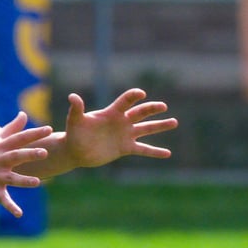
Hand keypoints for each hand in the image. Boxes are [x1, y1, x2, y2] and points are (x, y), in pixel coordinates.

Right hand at [0, 112, 51, 216]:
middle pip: (16, 156)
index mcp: (1, 147)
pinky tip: (19, 214)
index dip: (34, 134)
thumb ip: (12, 128)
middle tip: (45, 152)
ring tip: (37, 182)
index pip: (20, 138)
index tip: (49, 129)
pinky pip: (2, 199)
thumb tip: (24, 114)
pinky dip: (10, 207)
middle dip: (30, 154)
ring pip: (12, 179)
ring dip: (24, 181)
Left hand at [62, 89, 177, 169]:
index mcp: (111, 113)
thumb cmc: (75, 133)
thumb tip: (72, 97)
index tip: (141, 94)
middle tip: (163, 106)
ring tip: (174, 122)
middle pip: (140, 113)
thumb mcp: (75, 120)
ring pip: (146, 129)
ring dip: (160, 125)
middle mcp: (122, 122)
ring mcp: (125, 135)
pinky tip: (168, 153)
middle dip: (152, 109)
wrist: (76, 150)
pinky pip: (143, 150)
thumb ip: (77, 109)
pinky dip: (155, 152)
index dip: (133, 96)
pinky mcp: (126, 148)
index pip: (125, 102)